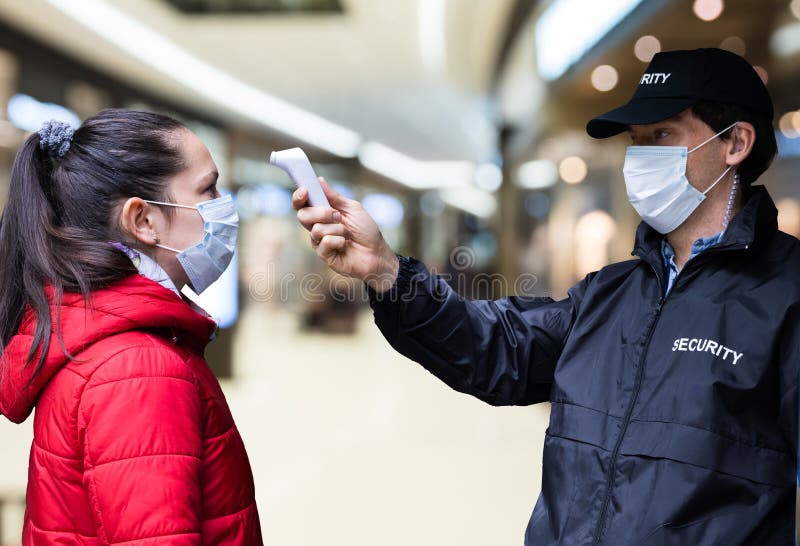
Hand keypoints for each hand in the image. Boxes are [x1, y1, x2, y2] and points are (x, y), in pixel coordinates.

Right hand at [292, 178, 398, 292]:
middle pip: (302, 215)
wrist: (377, 252)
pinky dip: (339, 241)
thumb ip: (335, 197)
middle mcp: (317, 227)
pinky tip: (345, 245)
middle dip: (321, 213)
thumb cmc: (366, 231)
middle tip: (338, 216)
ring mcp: (319, 242)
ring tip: (348, 234)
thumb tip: (319, 181)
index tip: (305, 190)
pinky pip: (325, 242)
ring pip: (316, 229)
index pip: (302, 205)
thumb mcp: (353, 209)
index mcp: (322, 214)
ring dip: (337, 229)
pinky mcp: (324, 255)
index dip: (299, 197)